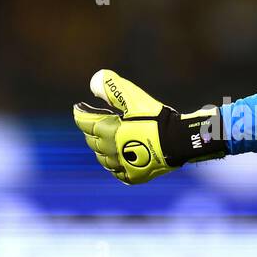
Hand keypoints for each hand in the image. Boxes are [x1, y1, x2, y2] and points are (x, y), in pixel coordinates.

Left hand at [73, 69, 224, 184]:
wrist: (178, 141)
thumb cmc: (156, 118)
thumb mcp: (134, 98)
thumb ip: (113, 88)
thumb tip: (94, 80)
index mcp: (107, 131)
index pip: (84, 122)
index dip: (80, 113)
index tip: (78, 107)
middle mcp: (109, 150)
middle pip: (91, 140)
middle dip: (90, 130)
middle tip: (93, 122)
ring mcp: (120, 165)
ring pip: (102, 158)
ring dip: (101, 148)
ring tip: (105, 141)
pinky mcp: (132, 176)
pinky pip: (116, 172)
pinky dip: (115, 164)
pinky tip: (118, 159)